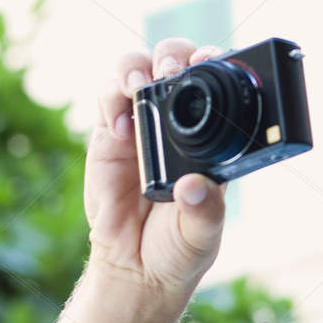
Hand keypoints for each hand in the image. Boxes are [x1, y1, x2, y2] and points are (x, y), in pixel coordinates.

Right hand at [84, 37, 229, 300]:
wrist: (135, 268)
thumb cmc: (178, 248)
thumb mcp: (201, 234)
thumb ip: (205, 212)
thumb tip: (195, 186)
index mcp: (211, 136)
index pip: (215, 84)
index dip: (212, 64)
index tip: (210, 62)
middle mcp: (176, 122)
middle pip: (174, 63)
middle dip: (173, 54)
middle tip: (170, 72)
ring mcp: (141, 125)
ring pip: (137, 71)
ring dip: (136, 67)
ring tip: (137, 86)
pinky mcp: (109, 137)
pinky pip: (107, 101)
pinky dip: (110, 101)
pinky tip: (120, 127)